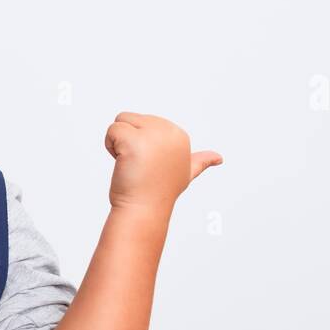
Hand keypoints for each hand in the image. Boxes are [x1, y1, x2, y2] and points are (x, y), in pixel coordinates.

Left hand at [105, 112, 221, 211]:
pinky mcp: (134, 140)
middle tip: (138, 165)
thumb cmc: (159, 193)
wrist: (144, 210)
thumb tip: (219, 158)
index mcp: (179, 134)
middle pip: (130, 119)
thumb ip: (200, 162)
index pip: (144, 122)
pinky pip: (112, 131)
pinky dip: (110, 147)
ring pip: (120, 122)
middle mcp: (169, 131)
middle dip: (127, 141)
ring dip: (117, 144)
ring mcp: (152, 134)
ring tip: (130, 164)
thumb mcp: (186, 173)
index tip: (150, 164)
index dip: (140, 144)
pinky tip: (123, 163)